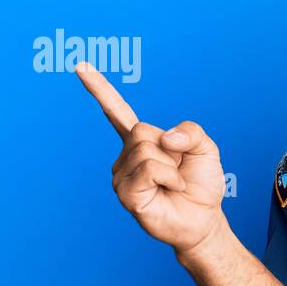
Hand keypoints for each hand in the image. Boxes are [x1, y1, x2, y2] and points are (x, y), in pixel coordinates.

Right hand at [75, 61, 225, 253]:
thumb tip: (165, 137)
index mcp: (141, 141)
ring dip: (172, 166)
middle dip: (170, 147)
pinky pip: (149, 170)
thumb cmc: (201, 184)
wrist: (204, 219)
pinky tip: (172, 190)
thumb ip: (191, 131)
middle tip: (178, 169)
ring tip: (175, 183)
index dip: (100, 89)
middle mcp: (126, 156)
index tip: (80, 66)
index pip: (117, 112)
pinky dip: (169, 177)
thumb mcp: (206, 148)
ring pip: (146, 150)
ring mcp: (122, 176)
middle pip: (141, 131)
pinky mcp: (126, 194)